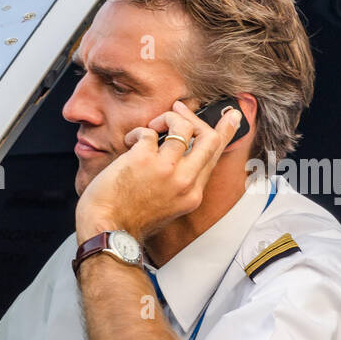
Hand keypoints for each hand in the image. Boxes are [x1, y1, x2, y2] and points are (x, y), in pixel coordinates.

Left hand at [75, 100, 241, 241]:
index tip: (232, 116)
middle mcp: (185, 181)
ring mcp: (166, 169)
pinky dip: (138, 132)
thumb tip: (185, 152)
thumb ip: (182, 182)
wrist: (108, 229)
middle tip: (179, 110)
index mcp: (193, 193)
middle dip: (195, 117)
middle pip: (208, 138)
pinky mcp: (143, 159)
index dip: (225, 132)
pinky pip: (149, 131)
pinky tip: (129, 142)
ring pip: (182, 126)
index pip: (215, 156)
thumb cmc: (131, 218)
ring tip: (152, 126)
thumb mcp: (169, 205)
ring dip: (166, 118)